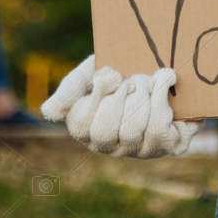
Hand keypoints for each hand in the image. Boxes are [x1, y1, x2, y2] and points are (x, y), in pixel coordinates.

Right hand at [39, 55, 199, 157]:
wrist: (164, 67)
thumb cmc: (122, 72)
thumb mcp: (91, 72)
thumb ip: (70, 89)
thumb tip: (49, 113)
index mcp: (86, 129)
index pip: (81, 125)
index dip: (98, 97)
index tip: (112, 74)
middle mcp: (110, 146)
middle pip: (105, 132)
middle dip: (121, 98)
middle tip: (133, 79)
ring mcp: (139, 150)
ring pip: (132, 130)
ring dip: (142, 95)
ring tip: (148, 79)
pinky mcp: (168, 146)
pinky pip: (158, 130)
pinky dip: (161, 97)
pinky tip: (164, 81)